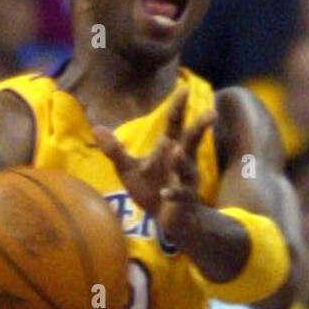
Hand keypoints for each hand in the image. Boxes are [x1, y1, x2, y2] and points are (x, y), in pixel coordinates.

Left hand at [93, 89, 215, 245]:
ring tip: (176, 152)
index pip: (176, 123)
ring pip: (187, 168)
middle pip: (192, 140)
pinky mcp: (184, 200)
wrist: (170, 221)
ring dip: (182, 162)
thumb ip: (115, 150)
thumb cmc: (152, 189)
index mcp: (171, 148)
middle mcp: (183, 161)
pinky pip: (180, 195)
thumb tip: (97, 127)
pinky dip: (173, 193)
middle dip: (201, 127)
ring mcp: (185, 181)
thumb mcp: (129, 169)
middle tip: (211, 112)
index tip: (184, 87)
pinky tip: (165, 192)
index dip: (179, 106)